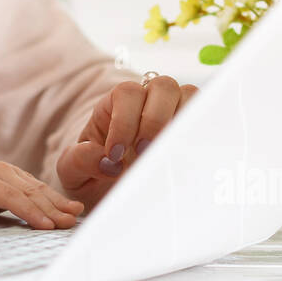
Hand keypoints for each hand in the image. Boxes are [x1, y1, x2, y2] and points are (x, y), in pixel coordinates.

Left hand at [0, 161, 84, 228]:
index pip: (10, 196)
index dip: (29, 211)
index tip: (46, 226)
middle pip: (29, 192)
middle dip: (51, 208)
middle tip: (68, 224)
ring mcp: (9, 171)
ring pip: (37, 188)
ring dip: (57, 202)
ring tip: (76, 214)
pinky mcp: (16, 176)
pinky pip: (37, 188)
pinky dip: (54, 198)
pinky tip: (69, 207)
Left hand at [57, 75, 198, 208]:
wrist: (114, 196)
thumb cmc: (94, 178)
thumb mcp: (74, 173)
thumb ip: (78, 161)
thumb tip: (102, 158)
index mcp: (115, 105)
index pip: (126, 93)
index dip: (123, 121)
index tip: (114, 156)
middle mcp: (148, 102)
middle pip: (163, 85)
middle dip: (154, 119)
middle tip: (143, 153)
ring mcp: (175, 113)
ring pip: (190, 95)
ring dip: (181, 122)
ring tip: (167, 154)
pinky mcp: (193, 129)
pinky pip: (207, 116)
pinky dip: (201, 131)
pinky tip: (186, 157)